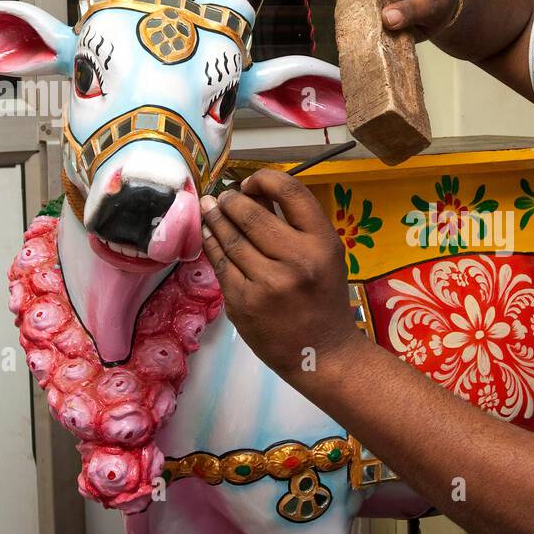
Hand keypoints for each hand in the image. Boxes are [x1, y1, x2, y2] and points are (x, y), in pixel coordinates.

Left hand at [199, 169, 363, 377]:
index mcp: (322, 244)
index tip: (250, 183)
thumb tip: (252, 193)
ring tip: (210, 209)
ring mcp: (267, 283)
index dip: (264, 179)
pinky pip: (221, 264)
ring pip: (230, 238)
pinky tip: (208, 235)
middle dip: (231, 200)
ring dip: (215, 218)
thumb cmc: (324, 299)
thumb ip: (296, 226)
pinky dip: (211, 245)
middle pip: (251, 214)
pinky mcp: (243, 303)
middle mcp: (297, 261)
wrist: (320, 354)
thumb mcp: (324, 256)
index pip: (290, 192)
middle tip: (223, 197)